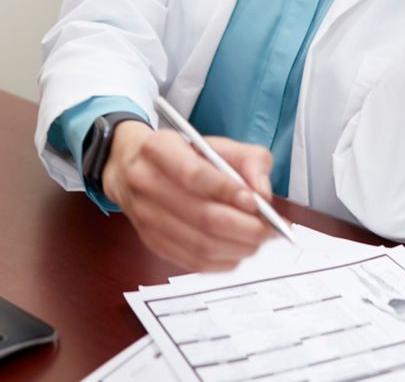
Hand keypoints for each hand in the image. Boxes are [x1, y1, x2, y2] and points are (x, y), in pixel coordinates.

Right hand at [101, 122, 276, 270]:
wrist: (134, 167)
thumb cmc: (182, 155)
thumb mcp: (217, 144)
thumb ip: (248, 160)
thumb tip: (263, 194)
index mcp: (159, 150)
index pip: (195, 176)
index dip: (229, 192)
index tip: (258, 202)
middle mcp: (146, 183)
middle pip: (202, 216)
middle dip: (245, 228)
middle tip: (270, 229)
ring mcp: (146, 217)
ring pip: (200, 244)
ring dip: (239, 247)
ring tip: (259, 239)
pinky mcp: (152, 241)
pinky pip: (193, 262)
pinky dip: (224, 260)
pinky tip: (238, 249)